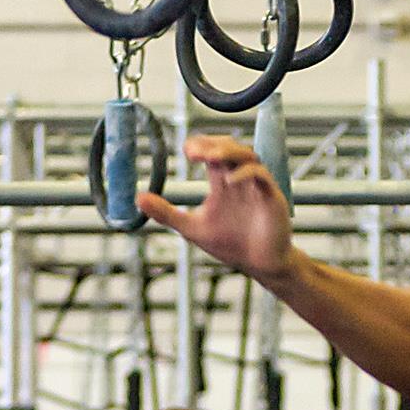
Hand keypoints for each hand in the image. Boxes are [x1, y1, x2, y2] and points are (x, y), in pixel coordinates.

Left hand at [140, 135, 293, 286]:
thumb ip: (166, 213)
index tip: (186, 152)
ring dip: (229, 152)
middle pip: (230, 147)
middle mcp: (239, 179)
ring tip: (211, 157)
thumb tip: (138, 198)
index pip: (212, 151)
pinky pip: (261, 176)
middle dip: (213, 144)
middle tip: (194, 152)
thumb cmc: (231, 244)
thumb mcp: (192, 228)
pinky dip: (246, 173)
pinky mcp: (271, 196)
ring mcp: (256, 186)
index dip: (200, 145)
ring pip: (247, 155)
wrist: (260, 265)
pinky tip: (229, 180)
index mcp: (222, 182)